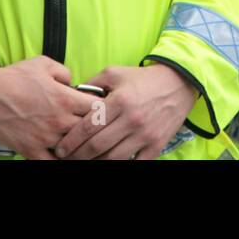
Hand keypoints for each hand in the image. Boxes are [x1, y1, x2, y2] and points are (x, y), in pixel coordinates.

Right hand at [0, 54, 98, 159]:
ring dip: (79, 147)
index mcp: (66, 98)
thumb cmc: (15, 76)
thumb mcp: (44, 63)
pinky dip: (61, 160)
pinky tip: (64, 155)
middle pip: (89, 132)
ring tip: (81, 143)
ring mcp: (46, 138)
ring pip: (74, 150)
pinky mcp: (31, 151)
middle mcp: (59, 120)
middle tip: (92, 128)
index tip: (100, 109)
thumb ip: (65, 72)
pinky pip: (53, 162)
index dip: (103, 110)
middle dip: (93, 130)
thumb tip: (74, 82)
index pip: (99, 109)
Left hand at [55, 64, 197, 159]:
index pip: (88, 126)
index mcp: (120, 101)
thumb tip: (71, 97)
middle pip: (97, 146)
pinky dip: (119, 165)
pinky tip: (107, 163)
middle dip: (77, 156)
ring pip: (113, 159)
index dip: (71, 141)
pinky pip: (135, 163)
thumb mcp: (114, 73)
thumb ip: (92, 84)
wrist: (178, 83)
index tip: (59, 148)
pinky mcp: (157, 145)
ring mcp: (145, 134)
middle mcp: (132, 119)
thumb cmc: (142, 79)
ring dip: (94, 163)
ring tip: (84, 161)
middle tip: (66, 158)